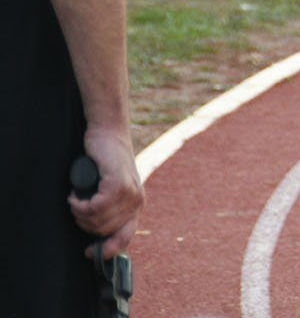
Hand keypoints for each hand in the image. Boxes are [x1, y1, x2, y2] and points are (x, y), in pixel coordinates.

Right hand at [70, 126, 142, 259]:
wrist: (108, 134)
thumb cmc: (105, 163)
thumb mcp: (110, 189)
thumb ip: (110, 209)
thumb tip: (96, 234)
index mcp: (135, 206)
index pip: (125, 238)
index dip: (107, 250)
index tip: (88, 253)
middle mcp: (136, 202)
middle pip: (103, 231)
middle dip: (84, 223)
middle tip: (77, 207)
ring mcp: (129, 193)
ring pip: (97, 220)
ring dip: (79, 212)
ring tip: (76, 199)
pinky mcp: (118, 184)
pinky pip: (94, 207)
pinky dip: (79, 204)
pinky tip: (75, 194)